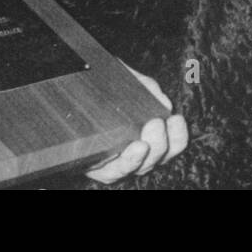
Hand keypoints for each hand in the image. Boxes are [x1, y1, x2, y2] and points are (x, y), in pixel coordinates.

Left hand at [86, 66, 188, 183]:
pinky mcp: (96, 168)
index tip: (176, 120)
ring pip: (134, 168)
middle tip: (156, 126)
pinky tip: (121, 153)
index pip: (172, 144)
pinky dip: (120, 164)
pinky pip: (111, 172)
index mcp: (148, 134)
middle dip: (159, 145)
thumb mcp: (128, 80)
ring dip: (139, 158)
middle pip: (155, 159)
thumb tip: (164, 103)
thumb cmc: (106, 86)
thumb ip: (146, 87)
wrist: (74, 84)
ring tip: (142, 144)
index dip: (178, 136)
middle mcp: (135, 153)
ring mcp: (116, 162)